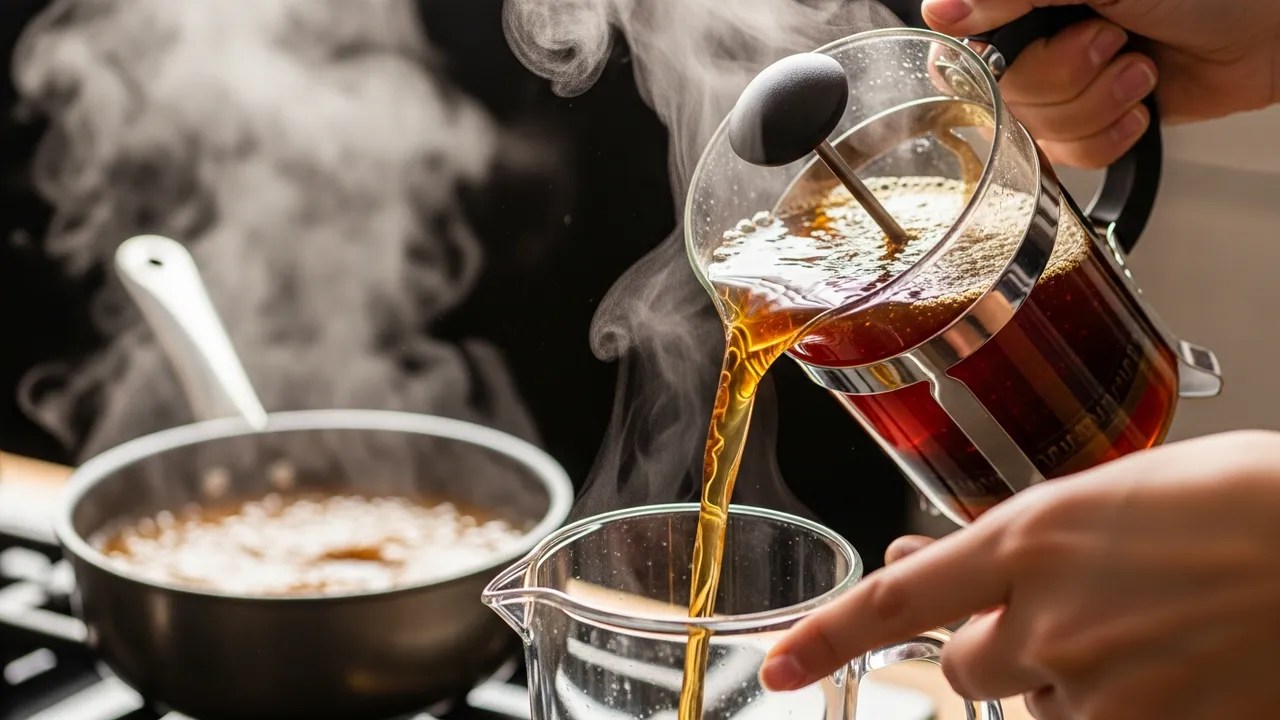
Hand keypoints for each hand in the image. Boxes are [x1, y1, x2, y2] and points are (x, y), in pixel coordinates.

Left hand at [760, 430, 1279, 718]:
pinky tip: (1166, 672)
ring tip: (1145, 636)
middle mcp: (1050, 622)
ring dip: (1066, 685)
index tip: (779, 667)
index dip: (827, 637)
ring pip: (1037, 711)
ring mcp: (1102, 689)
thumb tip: (919, 554)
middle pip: (965, 670)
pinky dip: (1117, 708)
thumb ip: (1007, 542)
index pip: (897, 600)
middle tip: (1065, 622)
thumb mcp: (1103, 501)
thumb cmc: (1237, 502)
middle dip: (997, 652)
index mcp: (1030, 539)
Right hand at [920, 0, 1279, 166]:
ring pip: (1037, 130)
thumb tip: (941, 13)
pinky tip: (1138, 106)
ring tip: (1139, 69)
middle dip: (1068, 78)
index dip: (989, 62)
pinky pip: (1068, 157)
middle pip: (1002, 95)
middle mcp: (1034, 43)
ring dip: (1098, 105)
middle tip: (1112, 42)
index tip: (1031, 47)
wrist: (1264, 35)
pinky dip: (1110, 136)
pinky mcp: (1089, 124)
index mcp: (1023, 5)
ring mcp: (1062, 87)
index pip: (961, 47)